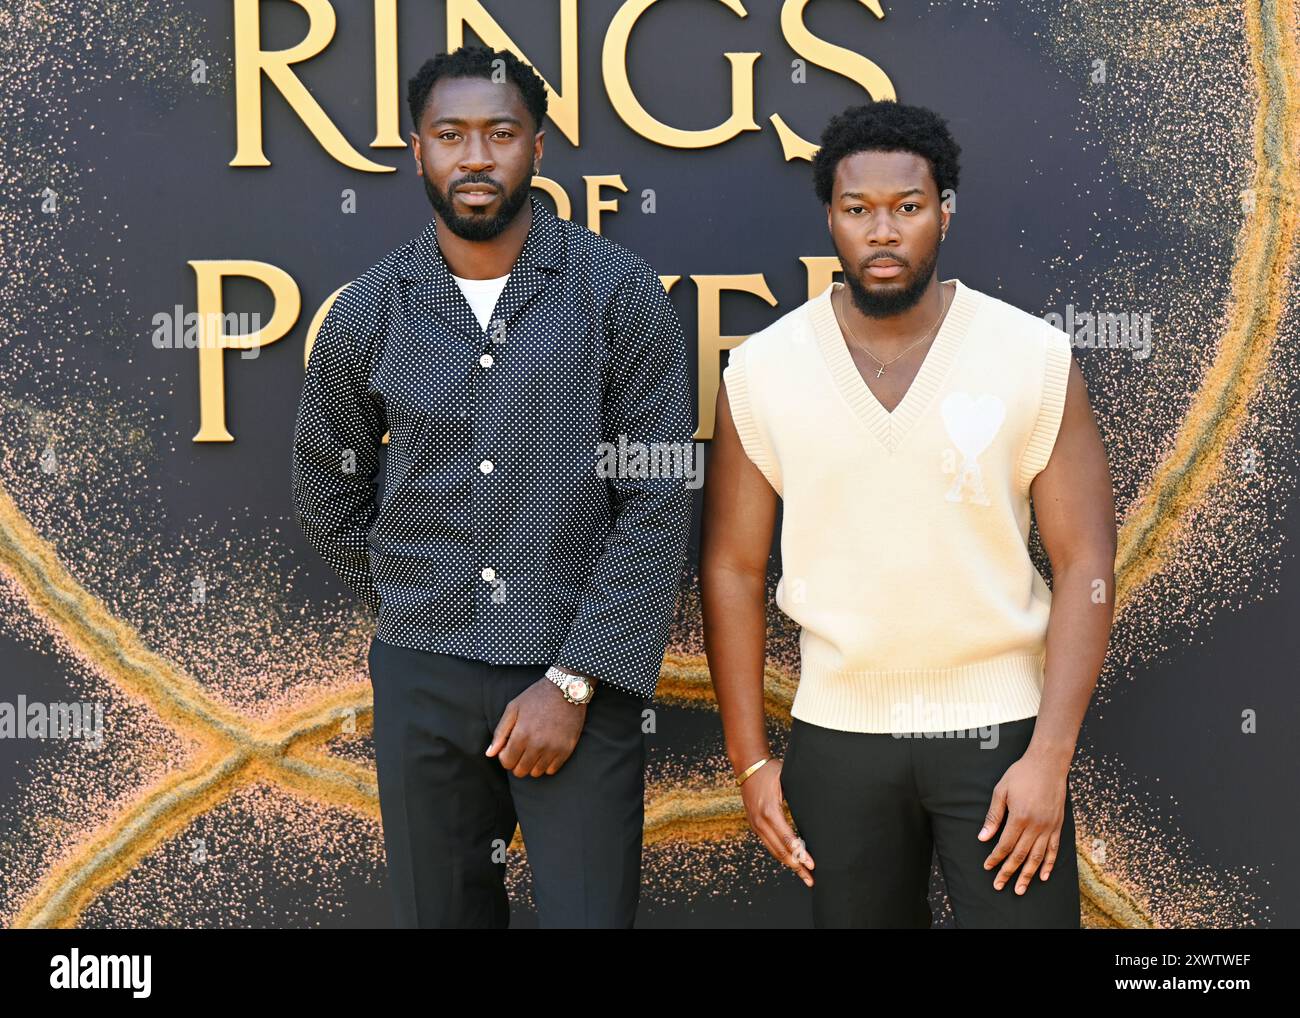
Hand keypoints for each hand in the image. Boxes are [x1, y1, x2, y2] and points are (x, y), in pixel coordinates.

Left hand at [486, 678, 585, 776]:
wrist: (567, 689)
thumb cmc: (537, 697)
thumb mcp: (513, 709)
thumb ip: (500, 733)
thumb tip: (490, 754)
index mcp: (521, 734)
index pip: (507, 762)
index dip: (505, 756)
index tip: (509, 747)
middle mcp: (537, 745)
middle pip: (521, 771)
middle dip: (517, 763)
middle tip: (521, 750)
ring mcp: (553, 749)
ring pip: (536, 773)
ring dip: (532, 764)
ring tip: (534, 749)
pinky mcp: (566, 750)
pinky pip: (552, 770)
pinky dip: (547, 764)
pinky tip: (546, 751)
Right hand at [740, 759, 814, 886]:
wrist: (747, 766)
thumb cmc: (770, 770)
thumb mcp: (786, 780)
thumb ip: (798, 797)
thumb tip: (817, 811)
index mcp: (770, 811)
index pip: (788, 838)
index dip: (800, 853)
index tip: (812, 864)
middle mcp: (760, 821)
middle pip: (780, 850)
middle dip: (797, 866)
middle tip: (811, 878)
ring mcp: (755, 824)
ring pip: (773, 850)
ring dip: (789, 864)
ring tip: (803, 875)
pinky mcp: (754, 824)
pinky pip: (768, 844)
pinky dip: (780, 855)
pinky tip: (791, 861)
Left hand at [977, 750, 1069, 893]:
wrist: (1048, 764)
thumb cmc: (1021, 774)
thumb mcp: (1001, 791)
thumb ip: (993, 816)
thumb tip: (983, 837)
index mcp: (1019, 817)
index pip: (1005, 845)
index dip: (995, 858)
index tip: (988, 867)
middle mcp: (1036, 826)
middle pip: (1020, 855)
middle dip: (1008, 872)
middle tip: (999, 886)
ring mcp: (1049, 827)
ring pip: (1038, 857)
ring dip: (1028, 875)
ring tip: (1020, 889)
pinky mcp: (1058, 826)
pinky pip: (1054, 850)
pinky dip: (1049, 865)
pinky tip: (1043, 876)